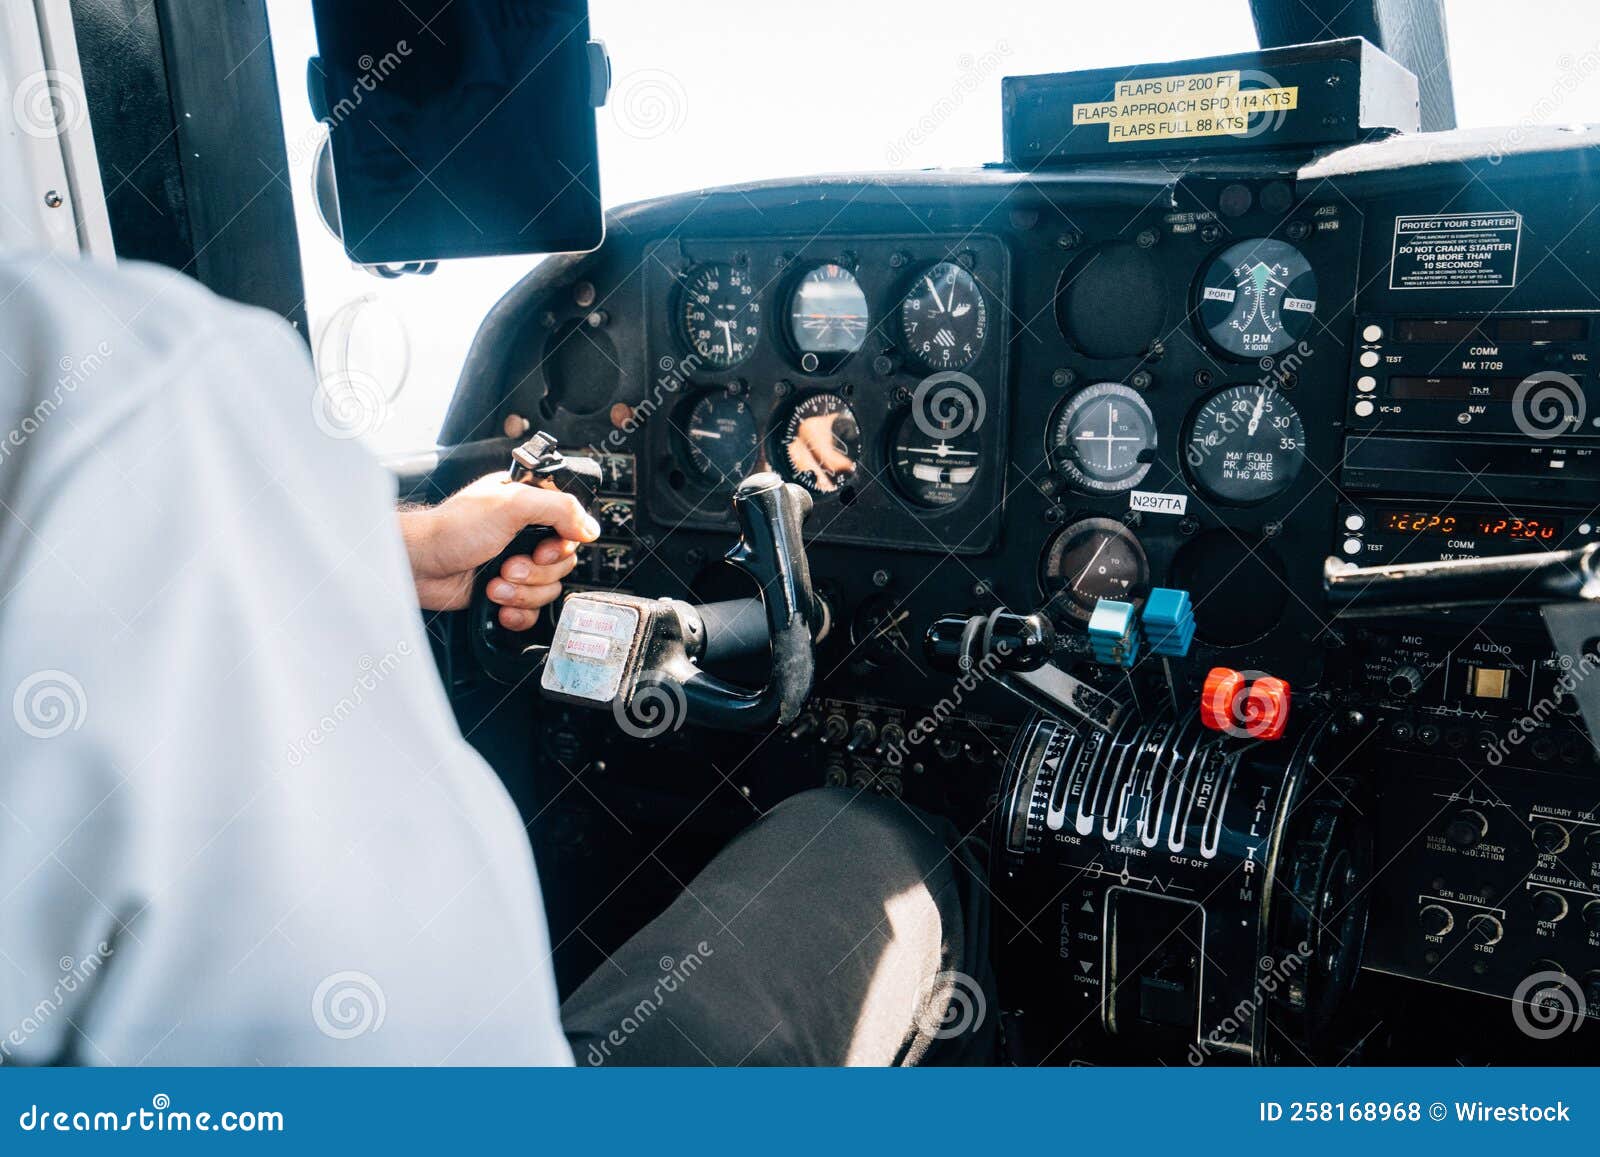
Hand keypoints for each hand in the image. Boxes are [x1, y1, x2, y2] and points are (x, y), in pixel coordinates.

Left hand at [399, 473, 599, 629]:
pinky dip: (517, 612)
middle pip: (563, 563)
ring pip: (549, 590)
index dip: (562, 544)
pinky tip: (498, 605)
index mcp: (528, 505)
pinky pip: (532, 611)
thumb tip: (590, 527)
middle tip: (509, 565)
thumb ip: (559, 508)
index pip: (570, 527)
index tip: (542, 549)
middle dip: (536, 572)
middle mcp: (524, 535)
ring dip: (522, 593)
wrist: (418, 566)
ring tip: (495, 584)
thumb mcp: (511, 504)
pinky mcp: (504, 593)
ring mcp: (515, 565)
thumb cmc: (452, 530)